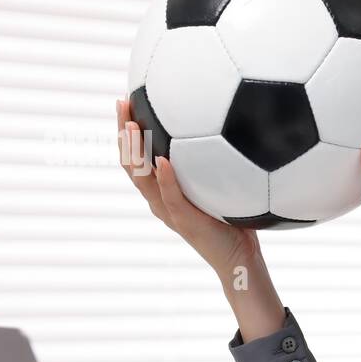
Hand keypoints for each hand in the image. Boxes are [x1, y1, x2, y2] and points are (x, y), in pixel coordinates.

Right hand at [116, 96, 260, 276]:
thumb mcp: (218, 188)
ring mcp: (168, 211)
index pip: (137, 158)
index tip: (125, 102)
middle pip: (130, 164)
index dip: (127, 132)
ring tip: (130, 125)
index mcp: (163, 191)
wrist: (240, 258)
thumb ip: (213, 165)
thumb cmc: (233, 223)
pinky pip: (171, 197)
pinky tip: (163, 159)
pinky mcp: (185, 221)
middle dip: (123, 133)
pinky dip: (166, 178)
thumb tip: (229, 128)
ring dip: (134, 151)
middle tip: (120, 104)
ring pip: (142, 179)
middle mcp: (159, 200)